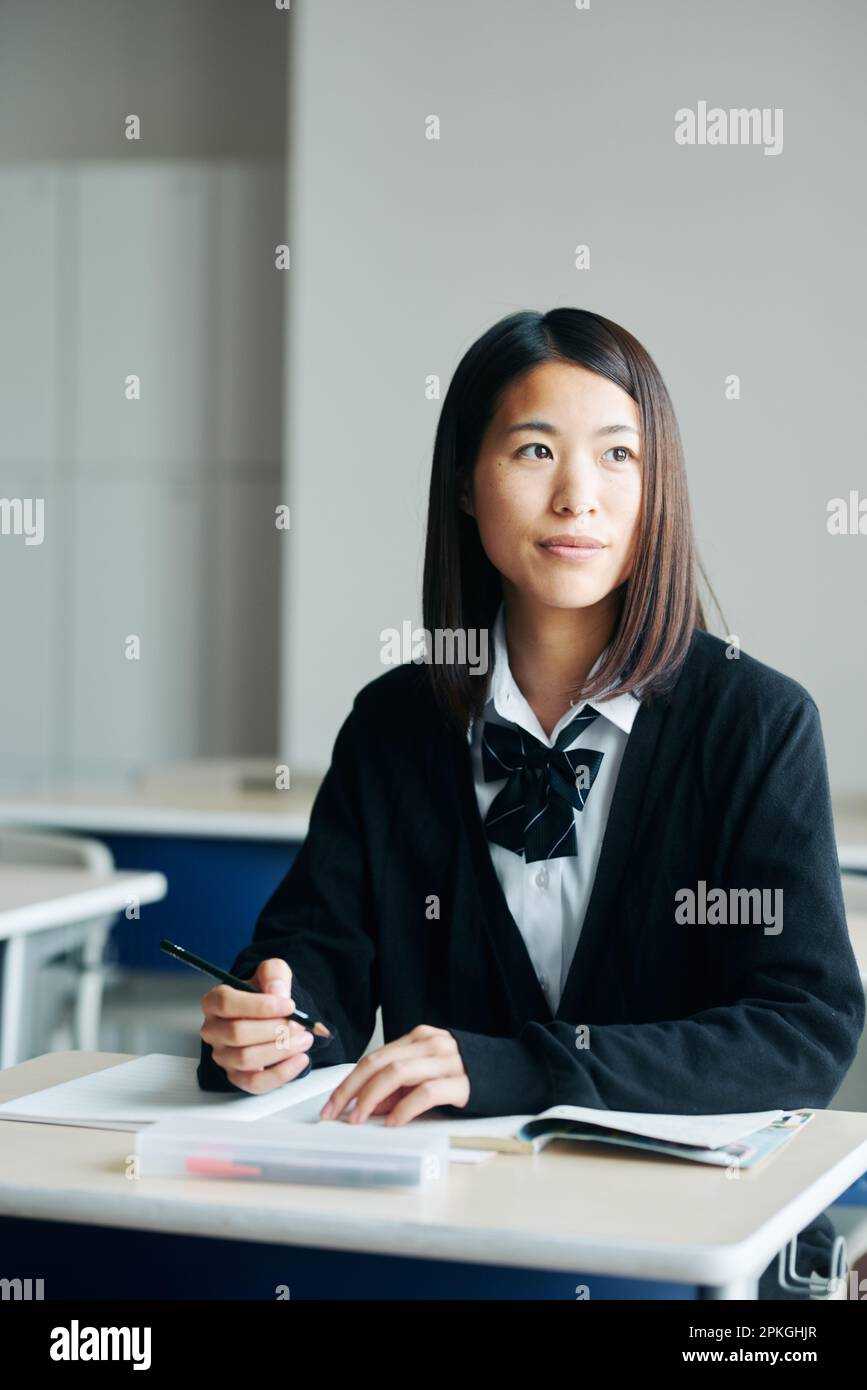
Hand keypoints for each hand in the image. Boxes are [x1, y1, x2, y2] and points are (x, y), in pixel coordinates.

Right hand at [200, 957, 314, 1093]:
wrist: (271, 1016)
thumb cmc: (266, 995)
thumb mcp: (271, 973)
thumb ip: (273, 973)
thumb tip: (276, 992)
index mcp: (214, 1001)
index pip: (226, 1003)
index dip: (260, 1006)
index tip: (289, 1005)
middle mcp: (213, 1030)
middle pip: (237, 1033)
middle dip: (275, 1030)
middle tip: (300, 1025)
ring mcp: (223, 1056)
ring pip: (245, 1059)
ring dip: (280, 1050)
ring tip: (304, 1039)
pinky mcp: (237, 1076)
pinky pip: (254, 1083)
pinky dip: (281, 1073)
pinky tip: (300, 1059)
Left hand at [319, 1024, 469, 1125]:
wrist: (517, 1071)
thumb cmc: (470, 1074)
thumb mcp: (430, 1073)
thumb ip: (401, 1086)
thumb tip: (368, 1106)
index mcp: (420, 1038)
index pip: (374, 1057)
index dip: (348, 1082)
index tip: (332, 1104)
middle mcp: (431, 1044)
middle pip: (378, 1063)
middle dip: (351, 1090)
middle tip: (335, 1114)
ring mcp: (447, 1060)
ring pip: (397, 1074)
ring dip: (370, 1099)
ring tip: (359, 1119)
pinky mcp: (462, 1082)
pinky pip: (425, 1092)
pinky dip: (403, 1109)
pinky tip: (393, 1123)